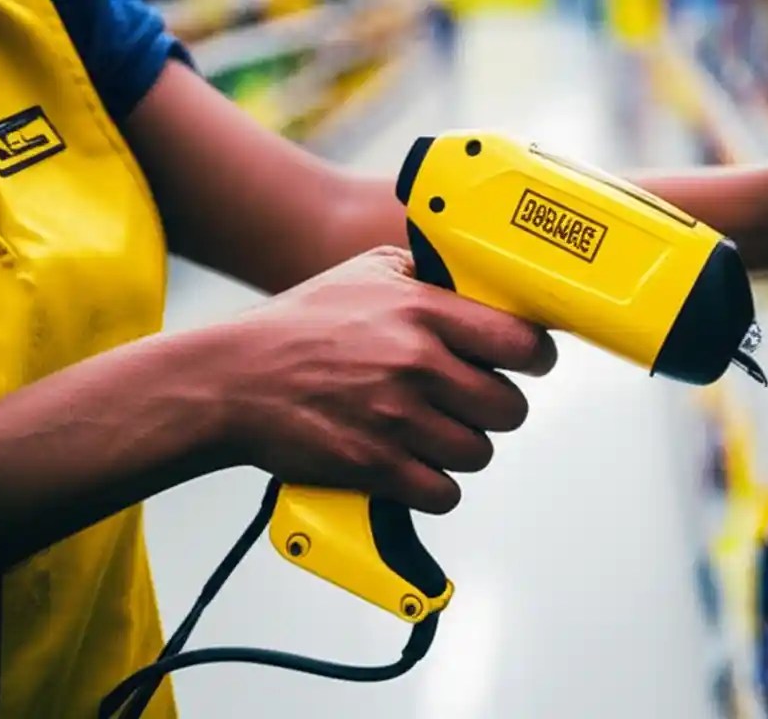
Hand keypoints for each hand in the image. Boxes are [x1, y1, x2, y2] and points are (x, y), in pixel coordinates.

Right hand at [216, 246, 556, 512]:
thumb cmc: (300, 326)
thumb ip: (431, 276)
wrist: (231, 381)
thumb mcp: (368, 274)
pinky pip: (444, 492)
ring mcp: (397, 418)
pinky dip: (434, 486)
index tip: (528, 363)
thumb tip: (486, 284)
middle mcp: (416, 363)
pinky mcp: (376, 466)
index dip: (535, 358)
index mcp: (422, 311)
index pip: (522, 344)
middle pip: (509, 409)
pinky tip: (413, 464)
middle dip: (495, 410)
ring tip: (431, 431)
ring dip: (462, 448)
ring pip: (478, 453)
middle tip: (469, 403)